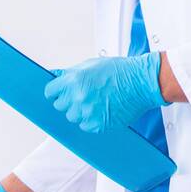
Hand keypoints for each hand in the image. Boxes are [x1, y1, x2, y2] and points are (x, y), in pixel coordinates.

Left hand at [44, 52, 166, 132]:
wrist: (141, 82)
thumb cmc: (119, 71)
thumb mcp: (90, 65)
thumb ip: (69, 73)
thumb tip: (52, 76)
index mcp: (73, 80)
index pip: (49, 92)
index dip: (55, 92)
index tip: (60, 93)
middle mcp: (77, 97)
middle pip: (60, 106)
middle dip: (68, 101)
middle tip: (83, 94)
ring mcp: (87, 112)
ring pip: (72, 117)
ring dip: (80, 111)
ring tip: (96, 101)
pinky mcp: (97, 124)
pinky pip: (85, 126)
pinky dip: (91, 120)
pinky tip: (102, 109)